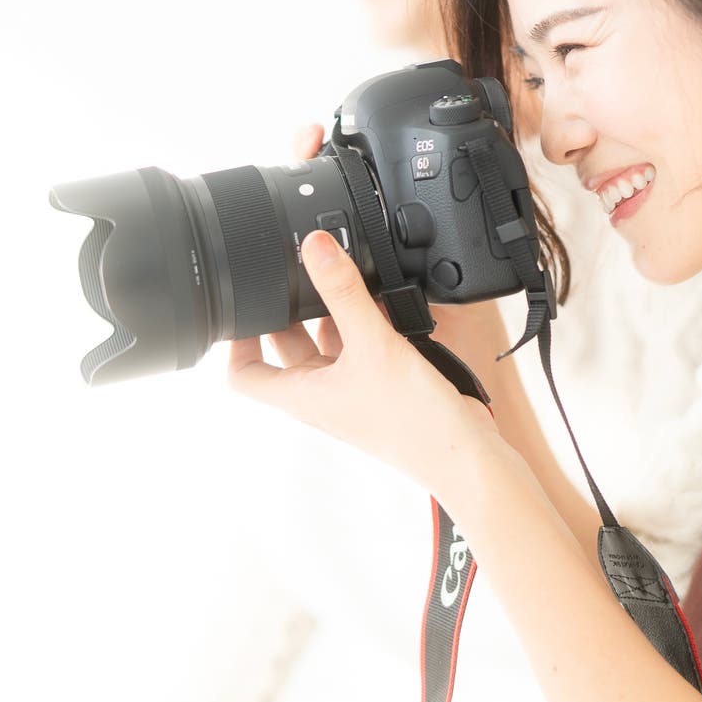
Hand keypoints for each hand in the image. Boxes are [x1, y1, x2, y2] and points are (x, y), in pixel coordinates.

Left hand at [225, 125, 508, 498]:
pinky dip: (364, 323)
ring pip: (326, 344)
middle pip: (285, 349)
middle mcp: (320, 395)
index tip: (244, 304)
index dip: (237, 340)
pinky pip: (360, 347)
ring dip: (330, 314)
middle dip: (288, 312)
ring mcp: (350, 391)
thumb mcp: (372, 344)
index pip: (242, 374)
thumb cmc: (413, 422)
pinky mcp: (380, 386)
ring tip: (339, 279)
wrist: (464, 455)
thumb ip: (343, 292)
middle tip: (296, 274)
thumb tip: (313, 246)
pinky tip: (382, 300)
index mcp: (301, 396)